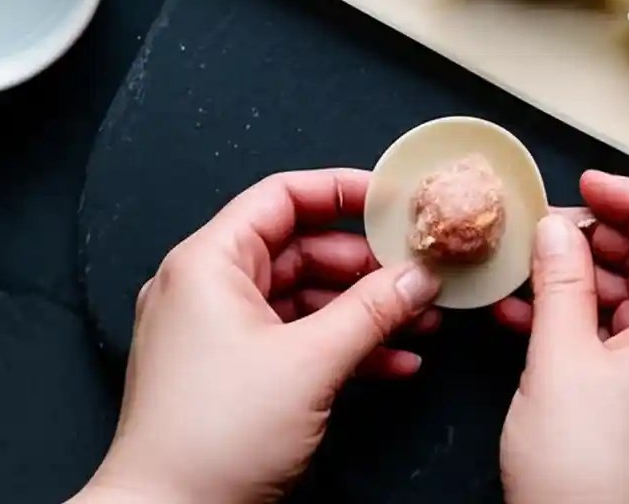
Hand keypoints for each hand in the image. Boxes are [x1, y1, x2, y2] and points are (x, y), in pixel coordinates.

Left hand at [71, 169, 441, 503]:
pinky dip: (342, 347)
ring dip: (363, 311)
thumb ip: (372, 311)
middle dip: (367, 266)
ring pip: (304, 299)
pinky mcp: (232, 373)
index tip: (394, 200)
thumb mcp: (310, 363)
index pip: (282, 197)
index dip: (342, 191)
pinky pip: (295, 340)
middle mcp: (207, 288)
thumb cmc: (212, 437)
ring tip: (421, 322)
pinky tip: (393, 363)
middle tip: (420, 274)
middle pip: (301, 249)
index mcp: (209, 262)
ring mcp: (218, 332)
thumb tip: (417, 276)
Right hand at [495, 171, 628, 503]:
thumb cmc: (583, 475)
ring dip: (587, 284)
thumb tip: (558, 229)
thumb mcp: (558, 359)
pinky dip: (591, 325)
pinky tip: (536, 318)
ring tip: (530, 275)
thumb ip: (560, 280)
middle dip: (604, 241)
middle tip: (549, 230)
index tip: (586, 184)